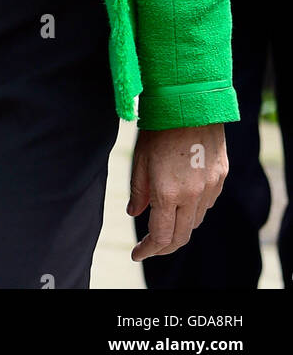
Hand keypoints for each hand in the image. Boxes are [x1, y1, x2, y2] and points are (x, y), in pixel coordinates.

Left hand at [127, 123, 227, 260]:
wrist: (191, 102)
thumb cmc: (159, 127)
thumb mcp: (140, 159)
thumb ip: (138, 191)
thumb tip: (134, 213)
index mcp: (168, 193)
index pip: (161, 236)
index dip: (148, 249)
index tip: (137, 253)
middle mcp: (192, 195)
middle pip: (181, 236)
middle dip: (165, 246)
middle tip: (150, 246)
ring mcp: (210, 187)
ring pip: (196, 220)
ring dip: (180, 226)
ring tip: (165, 220)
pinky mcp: (221, 176)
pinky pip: (208, 203)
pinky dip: (195, 208)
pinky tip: (184, 199)